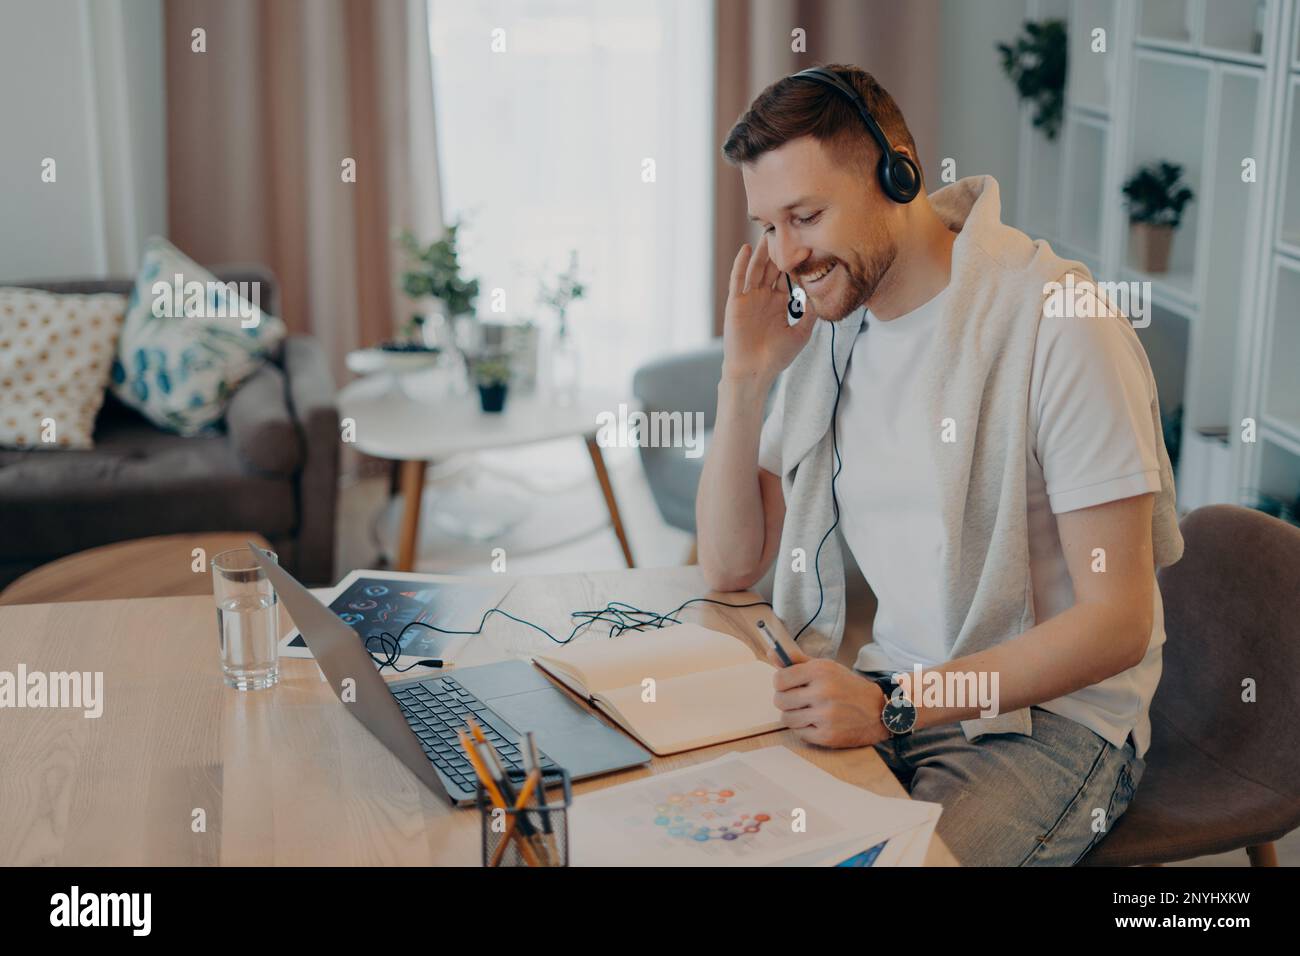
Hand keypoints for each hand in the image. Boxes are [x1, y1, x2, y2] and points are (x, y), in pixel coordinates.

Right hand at [721, 233, 814, 384]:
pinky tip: (746, 249)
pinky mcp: (736, 303)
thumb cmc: (776, 357)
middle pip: (771, 268)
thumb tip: (819, 294)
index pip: (786, 276)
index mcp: (778, 303)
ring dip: (761, 252)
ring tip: (767, 233)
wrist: (754, 371)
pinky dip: (741, 264)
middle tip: (786, 228)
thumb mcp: (800, 333)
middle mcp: (763, 297)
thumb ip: (809, 313)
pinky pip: (738, 280)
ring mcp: (749, 299)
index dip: (795, 262)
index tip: (806, 244)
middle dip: (778, 250)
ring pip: (756, 270)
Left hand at [765, 641, 888, 747]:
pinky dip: (805, 729)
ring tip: (808, 712)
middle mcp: (822, 692)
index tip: (788, 685)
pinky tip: (818, 723)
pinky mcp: (827, 735)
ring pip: (786, 719)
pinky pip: (799, 733)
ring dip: (794, 716)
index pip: (779, 679)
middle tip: (799, 700)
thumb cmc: (847, 687)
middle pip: (779, 700)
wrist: (878, 711)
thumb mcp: (826, 667)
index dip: (781, 683)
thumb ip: (796, 660)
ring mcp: (825, 716)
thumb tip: (771, 651)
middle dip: (786, 700)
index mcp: (820, 671)